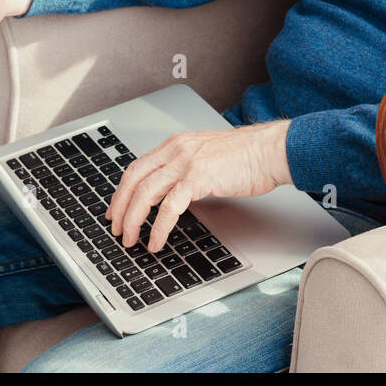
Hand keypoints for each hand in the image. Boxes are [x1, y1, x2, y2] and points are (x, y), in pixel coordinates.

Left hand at [105, 120, 291, 251]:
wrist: (269, 150)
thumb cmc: (246, 156)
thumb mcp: (206, 157)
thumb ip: (185, 170)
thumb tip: (169, 194)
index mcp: (175, 144)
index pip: (137, 167)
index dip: (122, 191)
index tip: (115, 210)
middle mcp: (175, 150)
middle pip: (133, 180)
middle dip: (120, 208)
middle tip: (117, 230)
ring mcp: (186, 162)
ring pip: (145, 193)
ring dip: (134, 220)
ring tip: (132, 240)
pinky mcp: (198, 177)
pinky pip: (169, 207)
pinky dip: (159, 227)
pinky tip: (156, 240)